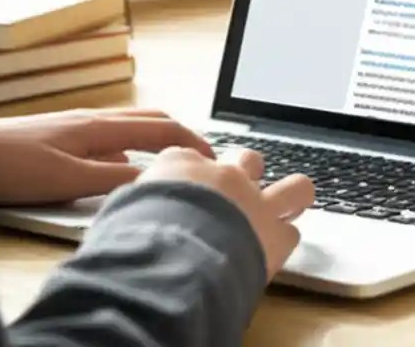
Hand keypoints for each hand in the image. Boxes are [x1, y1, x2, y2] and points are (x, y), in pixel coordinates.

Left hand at [0, 107, 213, 204]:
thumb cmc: (12, 165)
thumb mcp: (67, 181)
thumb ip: (111, 180)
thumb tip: (152, 179)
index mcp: (100, 127)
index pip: (162, 129)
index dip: (193, 142)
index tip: (216, 160)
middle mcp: (93, 120)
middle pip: (151, 120)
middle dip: (181, 135)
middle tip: (201, 158)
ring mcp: (78, 127)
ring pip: (130, 129)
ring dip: (157, 142)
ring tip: (171, 165)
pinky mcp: (63, 138)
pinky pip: (110, 139)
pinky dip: (131, 150)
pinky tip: (123, 172)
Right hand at [138, 147, 313, 279]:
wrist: (170, 257)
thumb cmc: (134, 235)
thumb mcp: (119, 212)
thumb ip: (132, 206)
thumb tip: (127, 214)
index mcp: (181, 165)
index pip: (190, 157)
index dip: (191, 176)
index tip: (187, 190)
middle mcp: (224, 175)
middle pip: (248, 159)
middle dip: (248, 174)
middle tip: (241, 194)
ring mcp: (255, 202)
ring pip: (295, 187)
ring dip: (291, 198)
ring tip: (286, 212)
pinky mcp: (276, 235)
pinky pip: (293, 232)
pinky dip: (284, 243)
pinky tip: (273, 254)